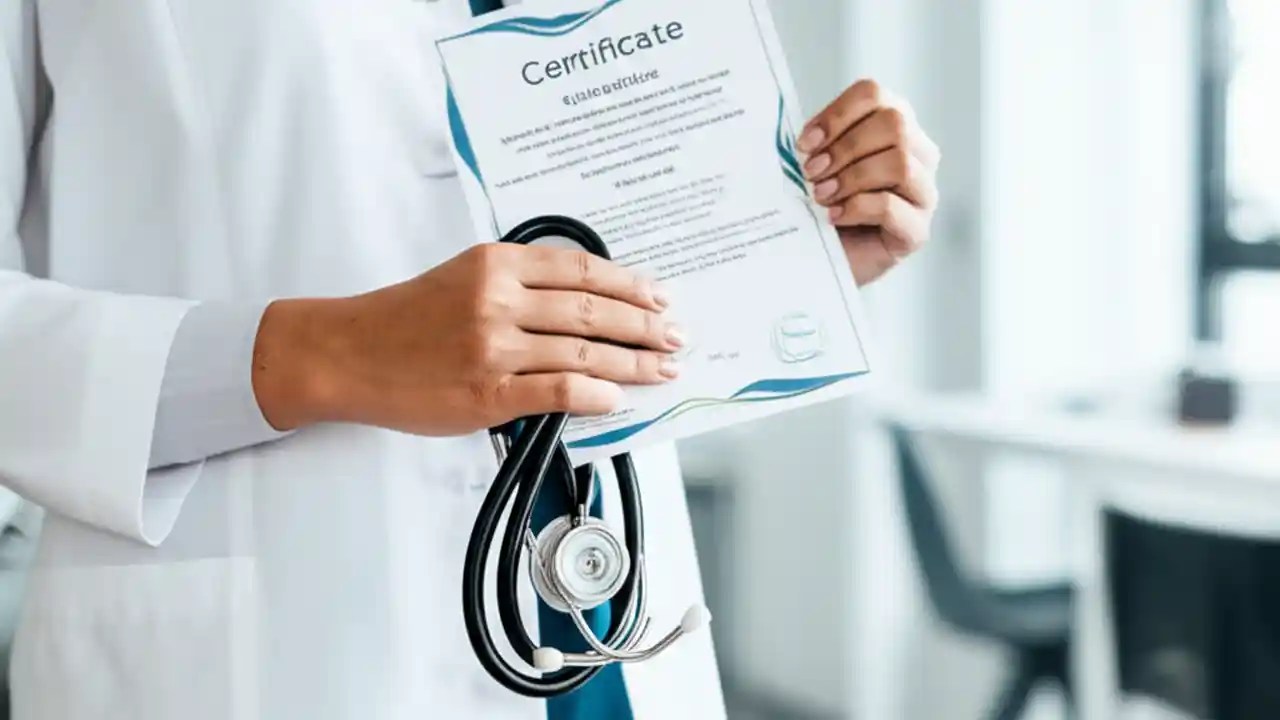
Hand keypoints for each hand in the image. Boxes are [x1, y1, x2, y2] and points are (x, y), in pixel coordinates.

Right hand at [252, 244, 682, 435]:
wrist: (348, 353)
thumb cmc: (405, 318)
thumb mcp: (462, 277)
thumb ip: (519, 282)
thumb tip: (585, 303)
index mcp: (496, 263)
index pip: (582, 270)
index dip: (630, 284)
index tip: (659, 295)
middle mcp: (498, 300)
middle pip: (593, 311)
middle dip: (645, 325)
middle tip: (676, 335)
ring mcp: (494, 348)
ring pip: (584, 352)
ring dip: (634, 363)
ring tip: (663, 369)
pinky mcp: (486, 393)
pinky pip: (557, 390)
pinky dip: (594, 394)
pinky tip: (617, 398)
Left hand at [798, 79, 940, 285]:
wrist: (822, 262)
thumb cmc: (821, 209)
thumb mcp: (816, 168)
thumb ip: (816, 144)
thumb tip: (801, 138)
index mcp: (894, 127)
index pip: (874, 95)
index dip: (837, 114)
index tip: (805, 142)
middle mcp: (919, 155)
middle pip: (895, 124)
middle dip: (845, 146)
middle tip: (811, 171)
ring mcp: (923, 194)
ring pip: (900, 163)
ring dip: (851, 177)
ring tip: (821, 195)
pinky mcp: (917, 231)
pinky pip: (893, 207)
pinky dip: (856, 208)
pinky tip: (833, 217)